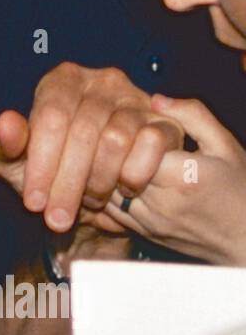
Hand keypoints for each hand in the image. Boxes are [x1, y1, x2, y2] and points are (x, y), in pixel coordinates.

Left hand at [0, 63, 182, 237]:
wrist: (95, 194)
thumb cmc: (52, 170)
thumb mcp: (20, 164)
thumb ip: (8, 146)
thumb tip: (6, 124)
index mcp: (62, 81)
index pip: (52, 117)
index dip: (41, 164)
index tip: (34, 202)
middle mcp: (101, 82)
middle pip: (83, 131)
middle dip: (67, 184)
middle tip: (57, 218)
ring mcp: (136, 100)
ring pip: (117, 140)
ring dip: (99, 182)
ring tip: (88, 201)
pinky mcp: (165, 123)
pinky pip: (152, 146)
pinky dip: (134, 176)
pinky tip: (121, 190)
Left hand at [101, 95, 245, 265]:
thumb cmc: (241, 188)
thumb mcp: (225, 144)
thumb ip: (193, 116)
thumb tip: (156, 100)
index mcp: (183, 176)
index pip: (132, 146)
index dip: (129, 130)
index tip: (138, 125)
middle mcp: (162, 203)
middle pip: (113, 168)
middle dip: (111, 148)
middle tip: (119, 136)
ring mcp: (150, 222)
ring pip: (104, 191)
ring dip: (103, 171)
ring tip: (114, 154)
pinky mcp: (144, 234)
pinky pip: (108, 212)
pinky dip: (104, 193)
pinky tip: (113, 177)